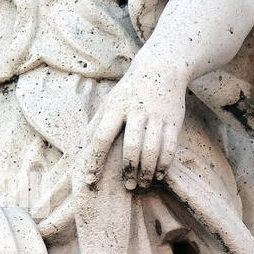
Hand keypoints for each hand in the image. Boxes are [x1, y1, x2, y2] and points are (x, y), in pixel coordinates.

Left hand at [82, 60, 186, 190]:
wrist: (162, 67)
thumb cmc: (129, 91)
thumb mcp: (110, 102)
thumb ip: (96, 124)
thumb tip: (80, 151)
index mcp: (116, 107)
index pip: (102, 137)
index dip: (95, 160)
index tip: (90, 180)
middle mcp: (137, 111)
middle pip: (131, 147)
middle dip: (128, 170)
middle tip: (127, 186)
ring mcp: (157, 116)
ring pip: (152, 149)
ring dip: (147, 171)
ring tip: (142, 183)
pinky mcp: (174, 120)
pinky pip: (170, 147)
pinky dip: (165, 164)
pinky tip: (159, 174)